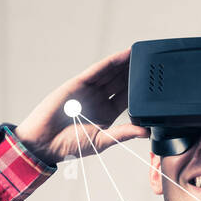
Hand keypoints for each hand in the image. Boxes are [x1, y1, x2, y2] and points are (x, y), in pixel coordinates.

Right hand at [14, 47, 149, 165]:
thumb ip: (123, 133)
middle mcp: (99, 100)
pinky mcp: (78, 83)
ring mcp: (89, 90)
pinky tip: (122, 56)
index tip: (155, 82)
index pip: (127, 98)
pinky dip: (110, 62)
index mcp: (106, 114)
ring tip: (140, 53)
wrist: (44, 143)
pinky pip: (97, 70)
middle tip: (151, 61)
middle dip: (135, 72)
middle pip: (121, 82)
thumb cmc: (69, 146)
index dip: (140, 90)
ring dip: (125, 63)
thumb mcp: (102, 141)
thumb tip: (145, 131)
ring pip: (111, 73)